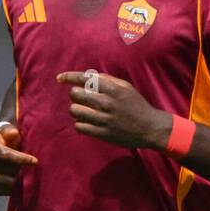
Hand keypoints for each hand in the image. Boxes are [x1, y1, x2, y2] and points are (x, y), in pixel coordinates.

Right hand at [0, 124, 37, 196]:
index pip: (5, 154)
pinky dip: (12, 189)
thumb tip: (14, 133)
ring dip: (17, 180)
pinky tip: (18, 183)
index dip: (21, 158)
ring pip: (5, 183)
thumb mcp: (10, 132)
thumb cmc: (8, 140)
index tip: (35, 161)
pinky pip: (1, 191)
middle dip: (20, 170)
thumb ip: (11, 130)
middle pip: (6, 170)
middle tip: (29, 169)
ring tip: (23, 175)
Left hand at [56, 71, 171, 149]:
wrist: (149, 128)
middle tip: (79, 98)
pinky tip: (85, 122)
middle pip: (76, 94)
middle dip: (75, 95)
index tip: (60, 78)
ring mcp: (104, 119)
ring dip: (76, 110)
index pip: (84, 79)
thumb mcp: (126, 88)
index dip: (69, 77)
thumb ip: (108, 80)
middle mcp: (107, 103)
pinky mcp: (103, 134)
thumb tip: (89, 76)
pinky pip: (80, 127)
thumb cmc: (137, 105)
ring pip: (76, 111)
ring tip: (82, 111)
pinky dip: (79, 123)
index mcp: (113, 89)